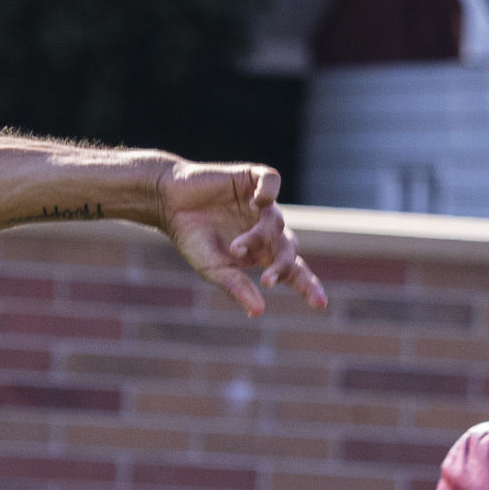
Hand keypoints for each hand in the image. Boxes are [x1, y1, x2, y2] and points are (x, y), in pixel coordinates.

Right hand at [154, 161, 326, 315]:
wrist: (167, 203)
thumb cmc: (191, 238)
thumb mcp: (213, 268)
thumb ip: (236, 286)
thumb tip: (259, 311)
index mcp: (261, 252)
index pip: (292, 270)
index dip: (307, 285)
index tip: (321, 305)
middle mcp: (266, 228)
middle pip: (288, 248)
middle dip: (282, 267)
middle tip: (269, 282)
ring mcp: (260, 203)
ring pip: (276, 221)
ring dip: (259, 237)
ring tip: (235, 248)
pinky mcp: (250, 178)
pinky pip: (271, 182)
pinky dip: (269, 191)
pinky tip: (257, 201)